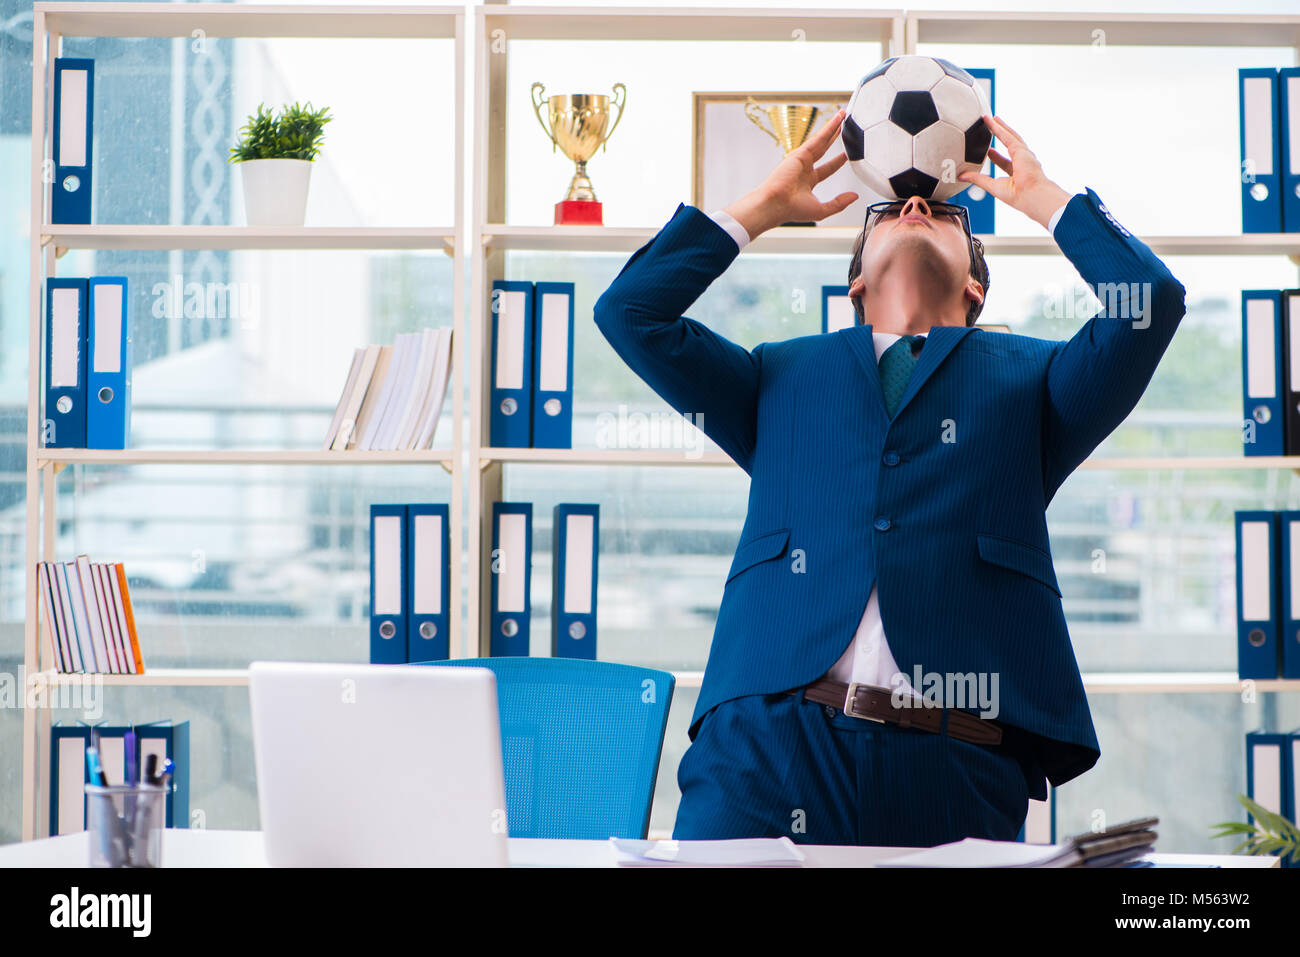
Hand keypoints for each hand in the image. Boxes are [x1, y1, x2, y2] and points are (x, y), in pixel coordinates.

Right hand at [723, 107, 858, 238]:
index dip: (837, 162)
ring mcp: (801, 159)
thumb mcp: (822, 210)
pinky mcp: (800, 153)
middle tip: (843, 128)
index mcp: (808, 181)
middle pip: (824, 149)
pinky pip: (818, 138)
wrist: (776, 204)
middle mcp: (804, 168)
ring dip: (832, 127)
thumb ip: (839, 203)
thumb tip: (853, 196)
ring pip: (821, 140)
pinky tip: (836, 120)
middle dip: (834, 138)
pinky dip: (828, 128)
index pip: (827, 168)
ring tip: (842, 116)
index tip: (845, 155)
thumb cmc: (791, 210)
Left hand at [958, 114, 1070, 230]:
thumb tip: (961, 176)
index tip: (989, 151)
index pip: (1004, 162)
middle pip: (1009, 144)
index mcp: (1016, 173)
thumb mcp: (992, 185)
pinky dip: (999, 128)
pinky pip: (1007, 135)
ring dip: (1000, 126)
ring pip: (1009, 136)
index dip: (996, 156)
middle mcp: (1021, 162)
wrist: (1030, 194)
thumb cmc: (1016, 195)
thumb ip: (977, 179)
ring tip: (992, 118)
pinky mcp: (1020, 149)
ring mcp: (1023, 154)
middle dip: (1001, 135)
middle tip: (992, 127)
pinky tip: (992, 121)